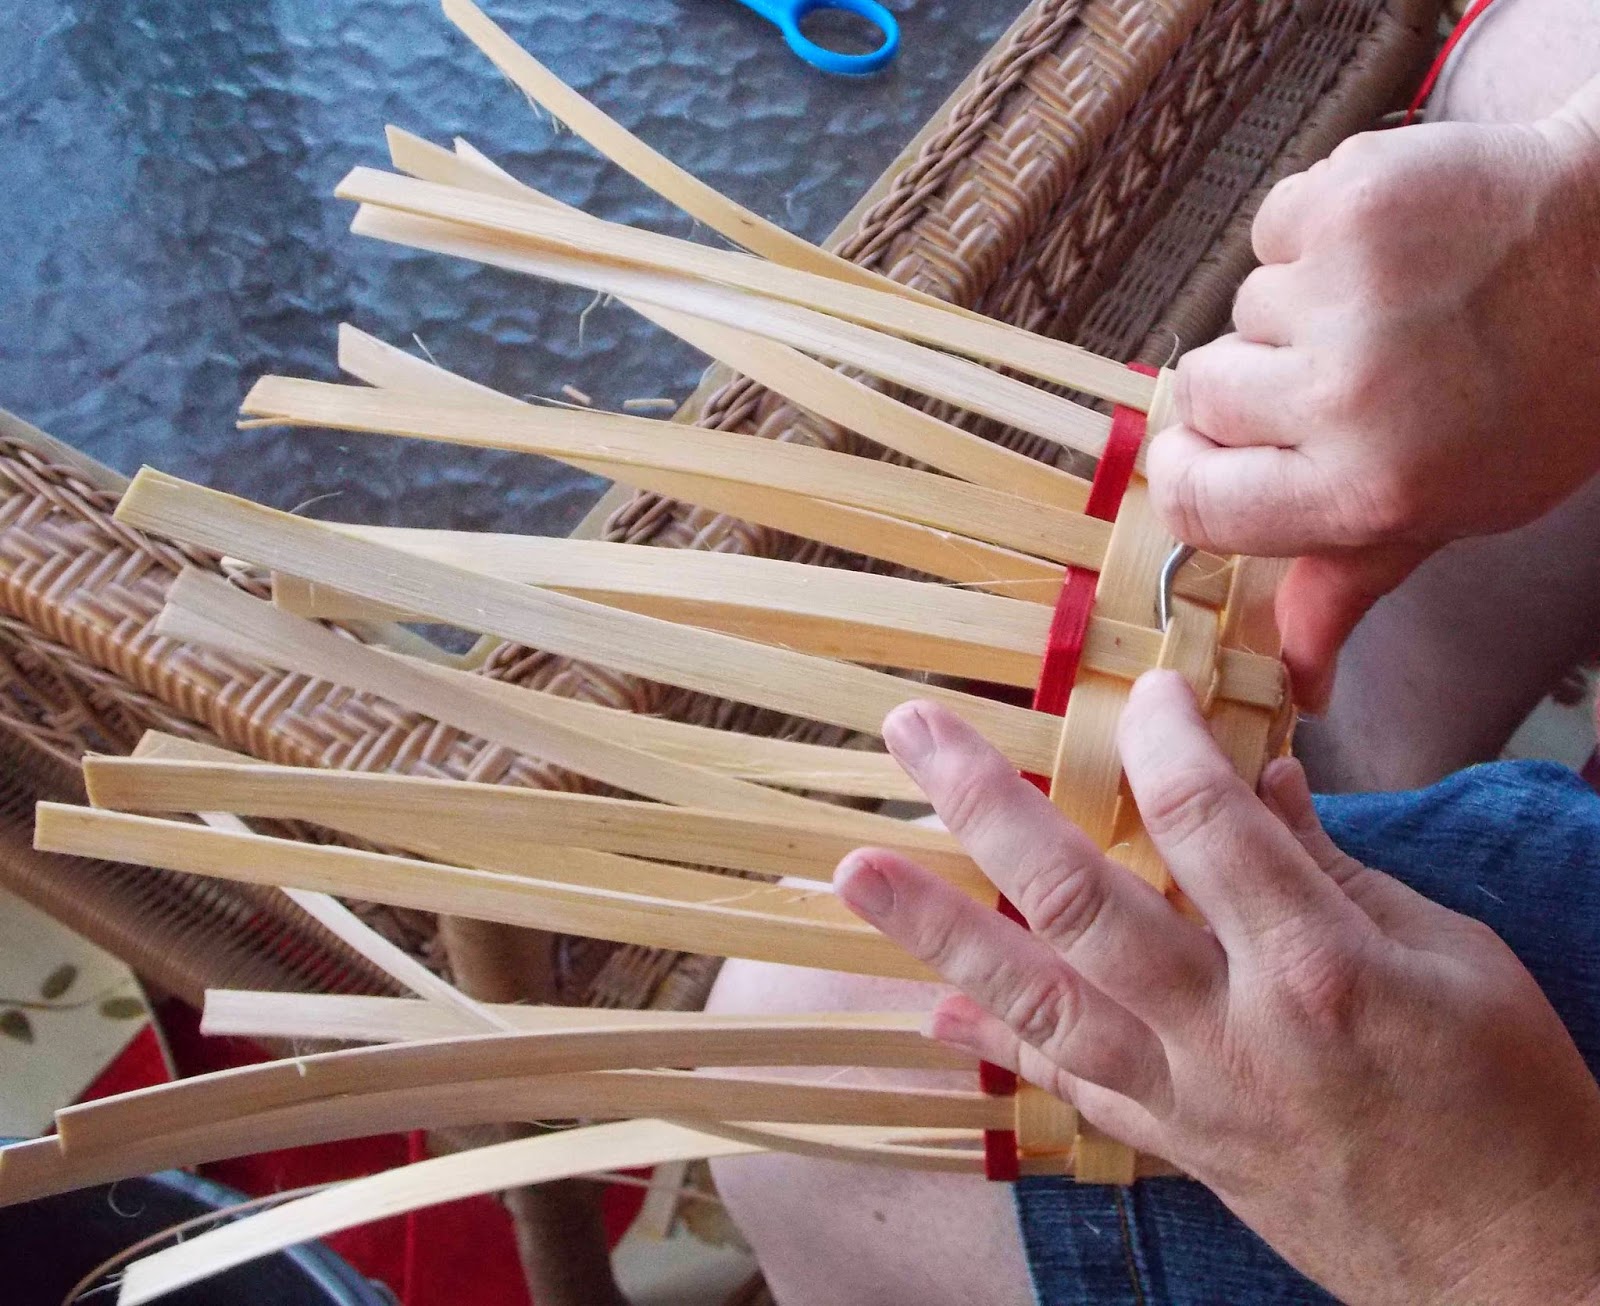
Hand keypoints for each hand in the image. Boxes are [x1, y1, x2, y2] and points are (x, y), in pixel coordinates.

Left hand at [835, 675, 1599, 1304]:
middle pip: (1080, 901)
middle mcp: (1230, 1030)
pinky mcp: (1177, 1144)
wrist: (1514, 1271)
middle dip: (987, 807)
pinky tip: (931, 1012)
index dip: (1162, 738)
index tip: (1141, 683)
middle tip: (914, 733)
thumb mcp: (1452, 957)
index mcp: (1318, 965)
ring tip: (858, 870)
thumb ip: (1336, 865)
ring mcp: (1188, 1096)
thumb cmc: (1507, 1101)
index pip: (1208, 822)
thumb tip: (1261, 777)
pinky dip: (994, 1047)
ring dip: (940, 929)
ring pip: (1038, 999)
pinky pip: (1066, 1086)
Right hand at [1146, 80, 1599, 708]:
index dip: (1193, 478)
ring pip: (1240, 312)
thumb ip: (1353, 578)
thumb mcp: (1462, 506)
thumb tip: (1297, 679)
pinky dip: (1313, 236)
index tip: (1212, 459)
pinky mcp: (1344, 197)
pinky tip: (1388, 248)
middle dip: (1250, 387)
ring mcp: (1339, 290)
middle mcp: (1343, 393)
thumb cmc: (1554, 388)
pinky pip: (1270, 231)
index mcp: (1368, 486)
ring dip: (1293, 311)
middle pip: (1201, 398)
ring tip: (1386, 305)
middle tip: (1333, 371)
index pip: (1195, 502)